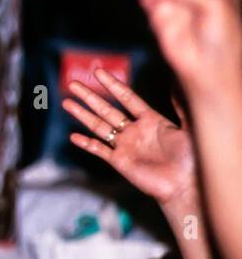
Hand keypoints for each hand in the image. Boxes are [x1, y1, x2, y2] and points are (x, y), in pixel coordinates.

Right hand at [64, 68, 196, 209]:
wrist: (184, 186)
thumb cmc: (191, 159)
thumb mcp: (189, 128)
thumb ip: (181, 106)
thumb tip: (178, 82)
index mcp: (151, 121)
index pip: (127, 98)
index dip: (113, 85)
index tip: (98, 73)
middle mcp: (135, 131)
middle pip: (107, 110)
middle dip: (90, 96)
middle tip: (74, 83)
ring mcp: (125, 146)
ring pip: (99, 126)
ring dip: (82, 114)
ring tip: (66, 102)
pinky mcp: (119, 161)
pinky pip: (99, 150)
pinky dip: (86, 143)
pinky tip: (73, 136)